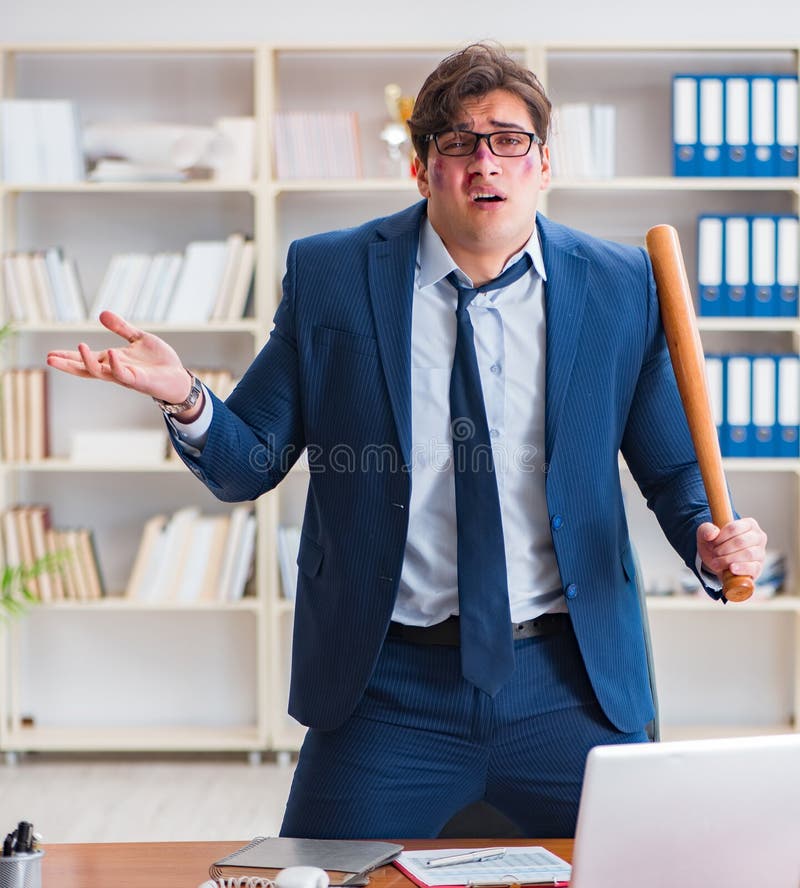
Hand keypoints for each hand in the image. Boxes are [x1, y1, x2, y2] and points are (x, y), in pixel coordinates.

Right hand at [46, 311, 192, 404]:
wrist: (178, 377)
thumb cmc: (159, 361)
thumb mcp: (138, 339)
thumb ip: (121, 328)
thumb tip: (102, 313)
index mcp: (112, 360)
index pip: (86, 360)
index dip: (68, 357)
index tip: (50, 354)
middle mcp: (115, 370)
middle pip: (86, 369)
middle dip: (68, 365)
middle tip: (50, 359)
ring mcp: (126, 376)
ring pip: (102, 372)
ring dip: (89, 361)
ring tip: (80, 346)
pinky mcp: (139, 381)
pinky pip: (123, 375)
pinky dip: (116, 364)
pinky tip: (111, 352)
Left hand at [696, 517, 767, 583]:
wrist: (716, 562)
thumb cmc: (714, 544)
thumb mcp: (705, 534)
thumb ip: (706, 529)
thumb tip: (712, 533)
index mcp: (749, 524)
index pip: (734, 527)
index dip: (721, 537)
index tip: (712, 543)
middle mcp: (758, 537)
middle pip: (741, 541)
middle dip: (723, 549)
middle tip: (714, 553)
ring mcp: (760, 553)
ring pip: (748, 554)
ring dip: (728, 559)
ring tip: (716, 562)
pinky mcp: (758, 568)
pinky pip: (754, 567)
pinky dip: (742, 568)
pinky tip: (732, 568)